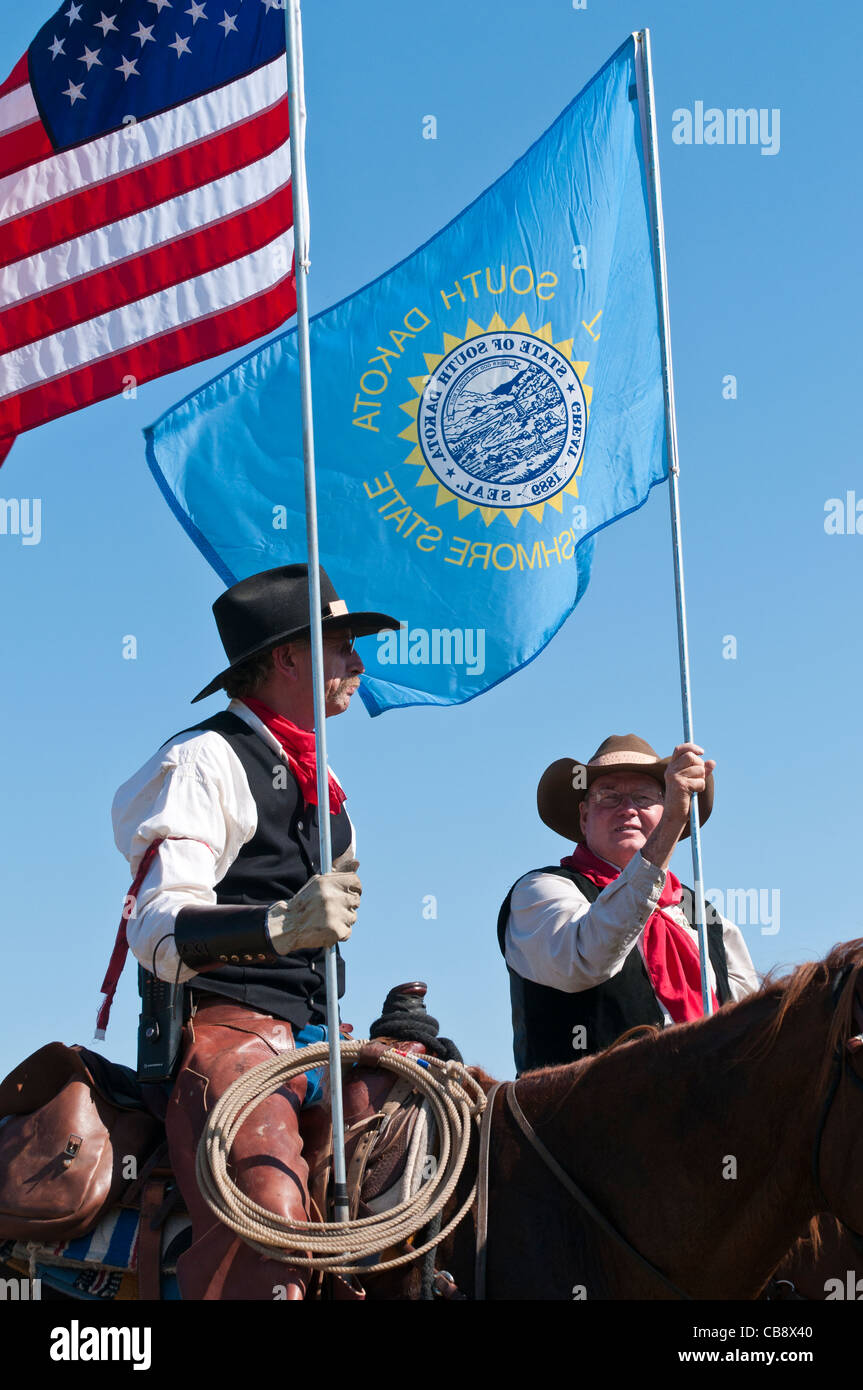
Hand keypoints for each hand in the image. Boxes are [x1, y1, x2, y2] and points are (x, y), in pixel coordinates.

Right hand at [266, 858, 361, 953]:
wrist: (288, 925)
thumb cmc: (304, 902)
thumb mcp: (317, 883)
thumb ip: (338, 873)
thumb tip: (357, 862)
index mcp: (327, 882)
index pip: (355, 882)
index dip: (354, 888)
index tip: (349, 893)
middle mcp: (332, 897)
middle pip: (355, 900)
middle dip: (347, 905)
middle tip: (334, 908)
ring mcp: (335, 915)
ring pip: (352, 916)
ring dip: (343, 920)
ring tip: (327, 920)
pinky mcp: (336, 931)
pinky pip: (347, 931)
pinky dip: (339, 933)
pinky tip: (327, 929)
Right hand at [641, 744, 714, 872]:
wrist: (674, 816)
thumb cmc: (683, 799)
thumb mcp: (692, 782)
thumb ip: (702, 771)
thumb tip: (712, 762)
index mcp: (672, 767)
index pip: (680, 749)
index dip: (691, 747)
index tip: (702, 752)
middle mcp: (671, 770)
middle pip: (692, 757)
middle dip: (700, 766)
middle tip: (698, 777)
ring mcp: (674, 776)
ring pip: (698, 769)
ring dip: (701, 779)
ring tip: (693, 788)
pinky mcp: (680, 785)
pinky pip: (700, 781)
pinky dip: (700, 788)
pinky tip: (692, 794)